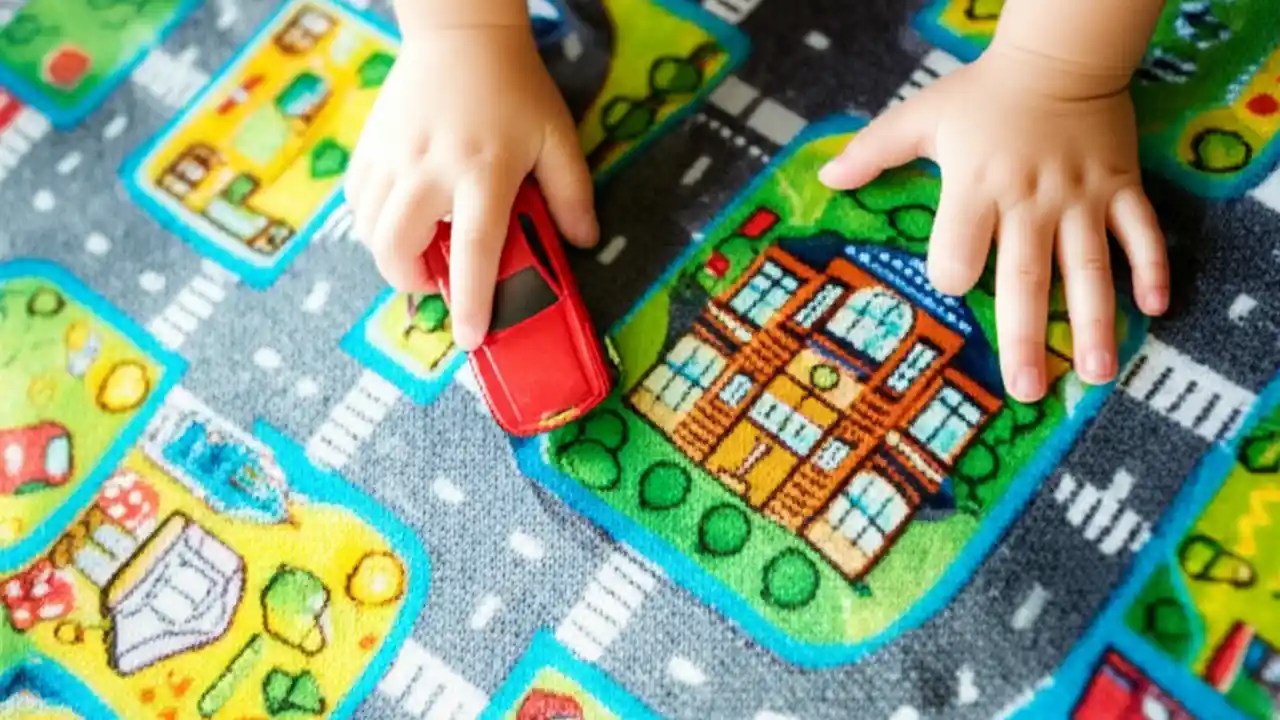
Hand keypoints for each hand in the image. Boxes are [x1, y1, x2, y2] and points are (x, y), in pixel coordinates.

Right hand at [346, 26, 597, 348]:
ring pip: (371, 229)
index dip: (472, 299)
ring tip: (418, 252)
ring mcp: (393, 156)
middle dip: (411, 281)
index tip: (469, 338)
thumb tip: (585, 243)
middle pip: (400, 246)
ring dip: (390, 256)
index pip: (475, 250)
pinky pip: (357, 201)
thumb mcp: (558, 138)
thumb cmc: (516, 89)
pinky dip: (373, 223)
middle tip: (433, 282)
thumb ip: (573, 194)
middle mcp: (431, 168)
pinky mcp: (370, 146)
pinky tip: (398, 218)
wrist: (462, 34)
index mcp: (484, 171)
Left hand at [818, 47, 1168, 402]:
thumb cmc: (982, 95)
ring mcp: (1081, 198)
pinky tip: (1155, 311)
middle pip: (1026, 278)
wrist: (1059, 57)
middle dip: (1026, 337)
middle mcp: (1030, 201)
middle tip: (1026, 391)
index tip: (951, 288)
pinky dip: (1152, 268)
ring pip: (1090, 268)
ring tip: (1096, 375)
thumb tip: (826, 177)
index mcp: (976, 187)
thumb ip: (873, 150)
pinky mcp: (1121, 188)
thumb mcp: (921, 116)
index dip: (951, 274)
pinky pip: (1142, 233)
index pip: (960, 251)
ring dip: (1095, 322)